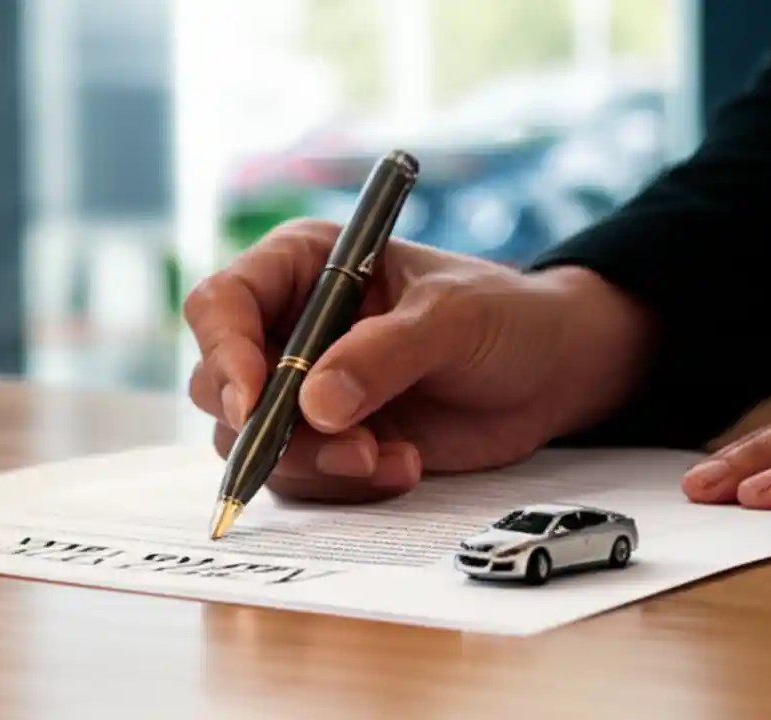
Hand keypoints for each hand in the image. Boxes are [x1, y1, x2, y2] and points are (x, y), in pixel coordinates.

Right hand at [183, 219, 654, 502]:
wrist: (551, 375)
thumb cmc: (505, 317)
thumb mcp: (453, 318)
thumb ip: (384, 354)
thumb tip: (315, 405)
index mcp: (303, 268)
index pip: (222, 304)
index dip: (225, 352)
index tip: (254, 403)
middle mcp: (288, 328)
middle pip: (219, 383)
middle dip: (267, 426)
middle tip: (342, 443)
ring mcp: (302, 392)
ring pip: (251, 442)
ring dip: (312, 463)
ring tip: (388, 458)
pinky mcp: (327, 444)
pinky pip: (299, 479)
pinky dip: (344, 485)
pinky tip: (405, 465)